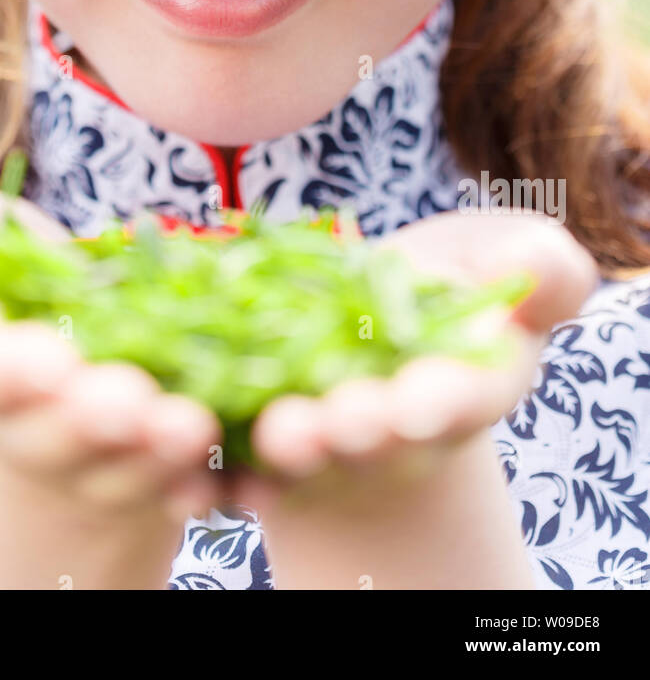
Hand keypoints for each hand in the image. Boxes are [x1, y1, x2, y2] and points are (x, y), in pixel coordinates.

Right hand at [0, 180, 221, 530]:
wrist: (66, 337)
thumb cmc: (6, 273)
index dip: (7, 374)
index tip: (49, 362)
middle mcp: (17, 427)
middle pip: (48, 437)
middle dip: (89, 422)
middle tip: (128, 405)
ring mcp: (85, 460)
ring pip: (116, 471)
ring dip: (153, 455)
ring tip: (191, 428)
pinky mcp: (149, 472)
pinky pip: (174, 489)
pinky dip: (198, 484)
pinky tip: (224, 474)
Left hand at [224, 209, 597, 523]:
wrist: (373, 332)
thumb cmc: (451, 283)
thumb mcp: (504, 259)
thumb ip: (541, 270)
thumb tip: (537, 266)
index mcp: (464, 388)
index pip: (462, 399)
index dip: (442, 402)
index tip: (417, 403)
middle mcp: (394, 434)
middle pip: (377, 441)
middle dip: (358, 433)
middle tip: (338, 422)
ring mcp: (325, 449)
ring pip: (303, 461)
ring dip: (287, 457)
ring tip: (273, 436)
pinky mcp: (258, 450)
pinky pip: (234, 470)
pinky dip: (216, 476)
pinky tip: (194, 477)